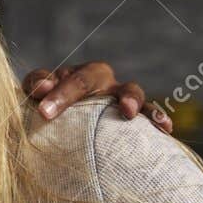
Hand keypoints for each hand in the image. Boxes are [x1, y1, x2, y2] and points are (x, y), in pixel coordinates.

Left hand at [22, 62, 170, 133]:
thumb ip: (36, 84)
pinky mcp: (132, 118)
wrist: (64, 120)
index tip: (45, 112)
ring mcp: (120, 99)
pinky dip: (157, 118)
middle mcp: (105, 83)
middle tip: (118, 111)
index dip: (61, 94)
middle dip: (106, 95)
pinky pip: (148, 115)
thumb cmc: (51, 103)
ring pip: (132, 92)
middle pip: (106, 80)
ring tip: (131, 113)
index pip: (74, 80)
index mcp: (82, 74)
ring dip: (133, 100)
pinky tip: (165, 128)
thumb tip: (42, 88)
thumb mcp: (39, 91)